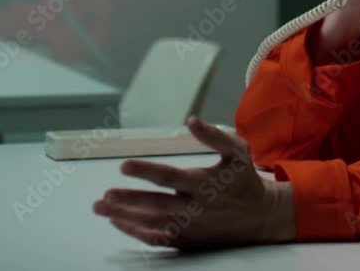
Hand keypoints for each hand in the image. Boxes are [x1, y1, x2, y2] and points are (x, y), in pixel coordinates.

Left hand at [92, 116, 295, 248]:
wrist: (259, 216)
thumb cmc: (243, 180)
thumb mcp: (237, 152)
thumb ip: (215, 136)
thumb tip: (192, 120)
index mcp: (204, 183)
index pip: (170, 177)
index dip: (146, 172)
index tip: (124, 165)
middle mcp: (195, 208)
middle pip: (156, 204)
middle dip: (129, 200)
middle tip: (106, 194)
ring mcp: (189, 226)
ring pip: (152, 223)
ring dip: (124, 216)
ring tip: (100, 207)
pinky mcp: (186, 239)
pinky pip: (156, 239)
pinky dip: (135, 233)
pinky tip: (117, 222)